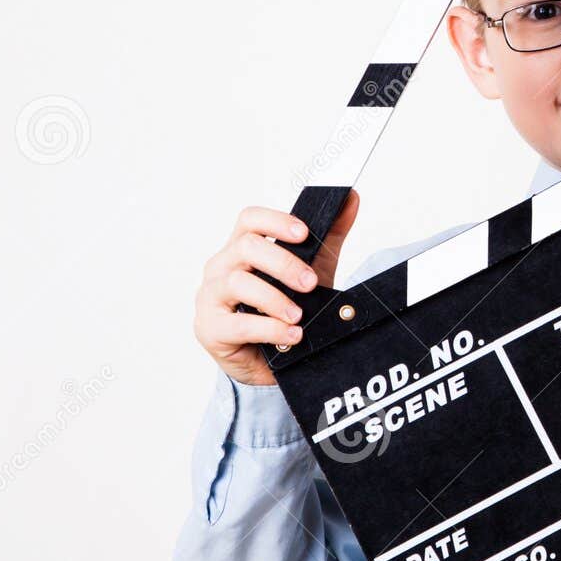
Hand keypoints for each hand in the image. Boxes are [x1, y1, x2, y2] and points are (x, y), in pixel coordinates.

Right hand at [194, 191, 359, 385]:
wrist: (269, 361)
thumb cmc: (282, 311)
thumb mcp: (312, 272)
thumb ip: (328, 238)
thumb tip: (351, 199)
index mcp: (241, 249)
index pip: (249, 220)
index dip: (276, 221)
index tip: (304, 233)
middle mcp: (220, 267)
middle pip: (246, 247)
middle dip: (283, 263)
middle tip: (310, 283)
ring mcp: (210, 297)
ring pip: (237, 283)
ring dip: (275, 299)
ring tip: (299, 315)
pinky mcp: (210, 328)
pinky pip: (238, 324)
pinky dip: (269, 328)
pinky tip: (291, 334)